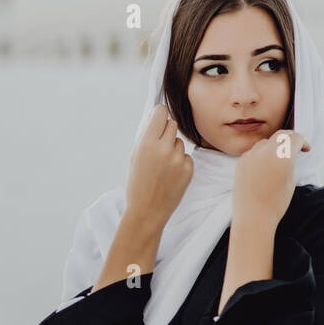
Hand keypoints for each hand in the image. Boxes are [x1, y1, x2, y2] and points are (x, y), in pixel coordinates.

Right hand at [125, 103, 192, 228]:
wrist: (147, 212)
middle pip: (172, 124)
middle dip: (165, 131)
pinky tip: (170, 174)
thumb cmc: (137, 184)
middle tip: (158, 144)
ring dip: (173, 147)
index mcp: (147, 144)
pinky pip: (186, 156)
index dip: (158, 115)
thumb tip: (155, 117)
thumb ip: (145, 137)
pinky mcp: (189, 169)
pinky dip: (180, 161)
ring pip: (180, 141)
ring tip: (163, 165)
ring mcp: (178, 160)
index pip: (160, 112)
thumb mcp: (135, 157)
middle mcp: (164, 149)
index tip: (157, 119)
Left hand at [232, 129, 309, 226]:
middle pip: (281, 135)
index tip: (306, 149)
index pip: (295, 138)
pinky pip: (254, 151)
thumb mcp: (290, 181)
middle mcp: (265, 151)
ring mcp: (251, 155)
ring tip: (280, 159)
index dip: (303, 142)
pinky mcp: (241, 161)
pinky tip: (266, 166)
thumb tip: (290, 153)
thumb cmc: (275, 203)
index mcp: (282, 156)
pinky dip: (263, 153)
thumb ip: (290, 162)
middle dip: (290, 139)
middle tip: (296, 148)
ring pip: (267, 141)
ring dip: (276, 145)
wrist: (252, 218)